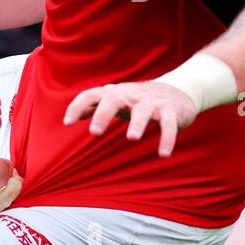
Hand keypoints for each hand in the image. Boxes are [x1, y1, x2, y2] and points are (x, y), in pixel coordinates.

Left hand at [64, 81, 197, 157]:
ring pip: (144, 110)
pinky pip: (169, 124)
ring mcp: (152, 102)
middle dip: (103, 114)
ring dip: (137, 123)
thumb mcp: (116, 101)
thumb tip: (67, 118)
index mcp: (116, 94)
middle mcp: (132, 95)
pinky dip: (167, 138)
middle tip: (94, 132)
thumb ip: (94, 107)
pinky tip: (163, 154)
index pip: (92, 95)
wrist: (177, 90)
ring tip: (132, 138)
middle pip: (114, 98)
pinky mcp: (171, 110)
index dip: (78, 106)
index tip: (67, 122)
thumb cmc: (138, 100)